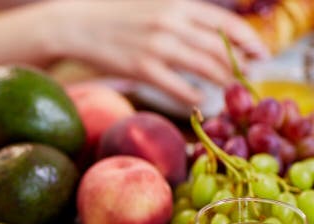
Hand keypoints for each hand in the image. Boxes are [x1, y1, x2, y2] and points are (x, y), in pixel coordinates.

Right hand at [46, 0, 268, 103]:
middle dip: (239, 64)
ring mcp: (156, 46)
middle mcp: (171, 23)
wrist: (76, 25)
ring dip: (221, 80)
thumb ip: (180, 14)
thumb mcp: (153, 4)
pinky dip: (193, 95)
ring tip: (229, 89)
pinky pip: (177, 86)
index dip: (248, 39)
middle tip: (247, 77)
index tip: (261, 53)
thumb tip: (209, 31)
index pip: (225, 22)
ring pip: (203, 66)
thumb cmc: (114, 17)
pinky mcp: (140, 68)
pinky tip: (200, 100)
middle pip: (219, 47)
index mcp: (177, 5)